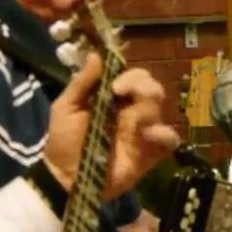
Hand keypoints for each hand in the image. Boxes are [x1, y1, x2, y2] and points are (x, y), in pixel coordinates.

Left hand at [46, 52, 179, 200]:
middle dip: (145, 88)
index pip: (134, 77)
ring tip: (134, 122)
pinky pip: (169, 140)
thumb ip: (82, 82)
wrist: (64, 177)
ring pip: (160, 111)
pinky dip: (165, 135)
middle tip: (126, 96)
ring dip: (150, 111)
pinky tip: (149, 137)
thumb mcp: (66, 107)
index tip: (115, 87)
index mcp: (113, 98)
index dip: (131, 77)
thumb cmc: (63, 140)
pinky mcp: (149, 154)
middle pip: (153, 89)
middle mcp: (131, 112)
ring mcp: (141, 133)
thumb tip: (96, 54)